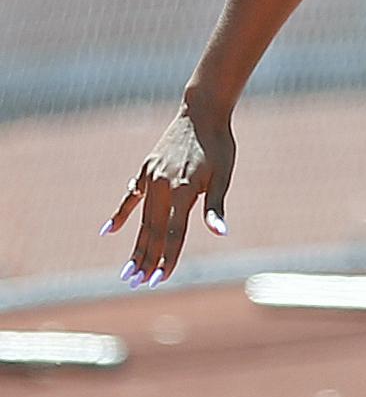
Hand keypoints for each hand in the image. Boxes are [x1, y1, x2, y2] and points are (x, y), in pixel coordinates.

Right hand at [103, 103, 235, 286]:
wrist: (202, 112)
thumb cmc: (219, 145)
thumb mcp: (224, 175)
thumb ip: (216, 206)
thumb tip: (220, 233)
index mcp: (185, 190)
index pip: (174, 233)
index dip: (167, 258)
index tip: (160, 280)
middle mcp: (163, 186)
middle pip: (153, 231)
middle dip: (146, 259)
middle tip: (136, 284)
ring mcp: (151, 177)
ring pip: (141, 219)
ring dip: (135, 245)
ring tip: (127, 270)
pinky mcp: (145, 169)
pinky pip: (130, 196)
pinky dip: (121, 214)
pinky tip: (110, 231)